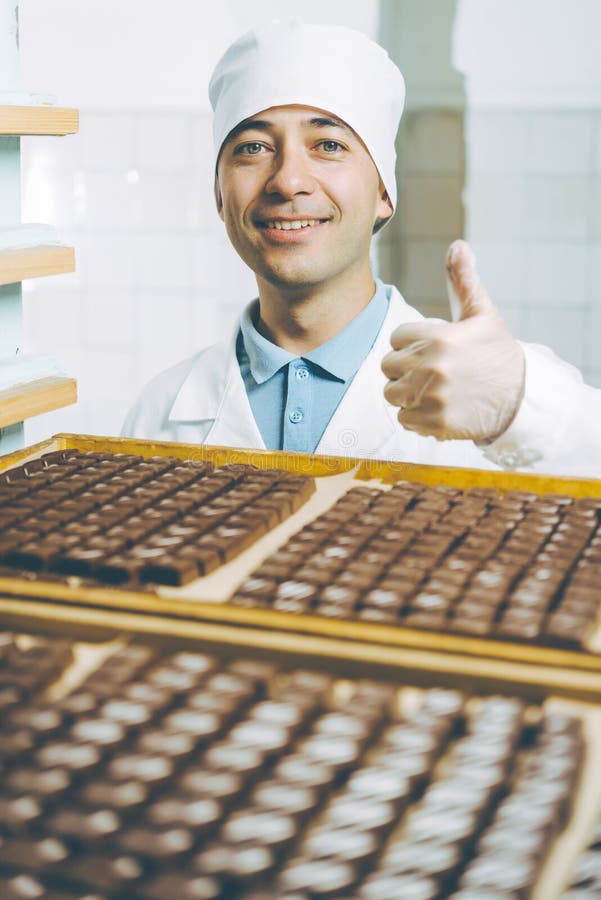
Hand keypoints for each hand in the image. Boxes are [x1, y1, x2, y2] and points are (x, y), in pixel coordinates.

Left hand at [381, 240, 525, 442]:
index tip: (431, 349)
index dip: (411, 343)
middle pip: (388, 366)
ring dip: (405, 393)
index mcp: (439, 337)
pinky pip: (403, 418)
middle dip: (404, 367)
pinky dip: (415, 416)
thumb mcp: (482, 314)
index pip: (397, 338)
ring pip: (391, 393)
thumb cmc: (497, 353)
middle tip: (430, 370)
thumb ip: (463, 281)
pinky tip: (436, 407)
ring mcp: (431, 397)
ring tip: (430, 389)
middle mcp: (432, 367)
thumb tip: (458, 246)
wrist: (521, 398)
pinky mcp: (434, 422)